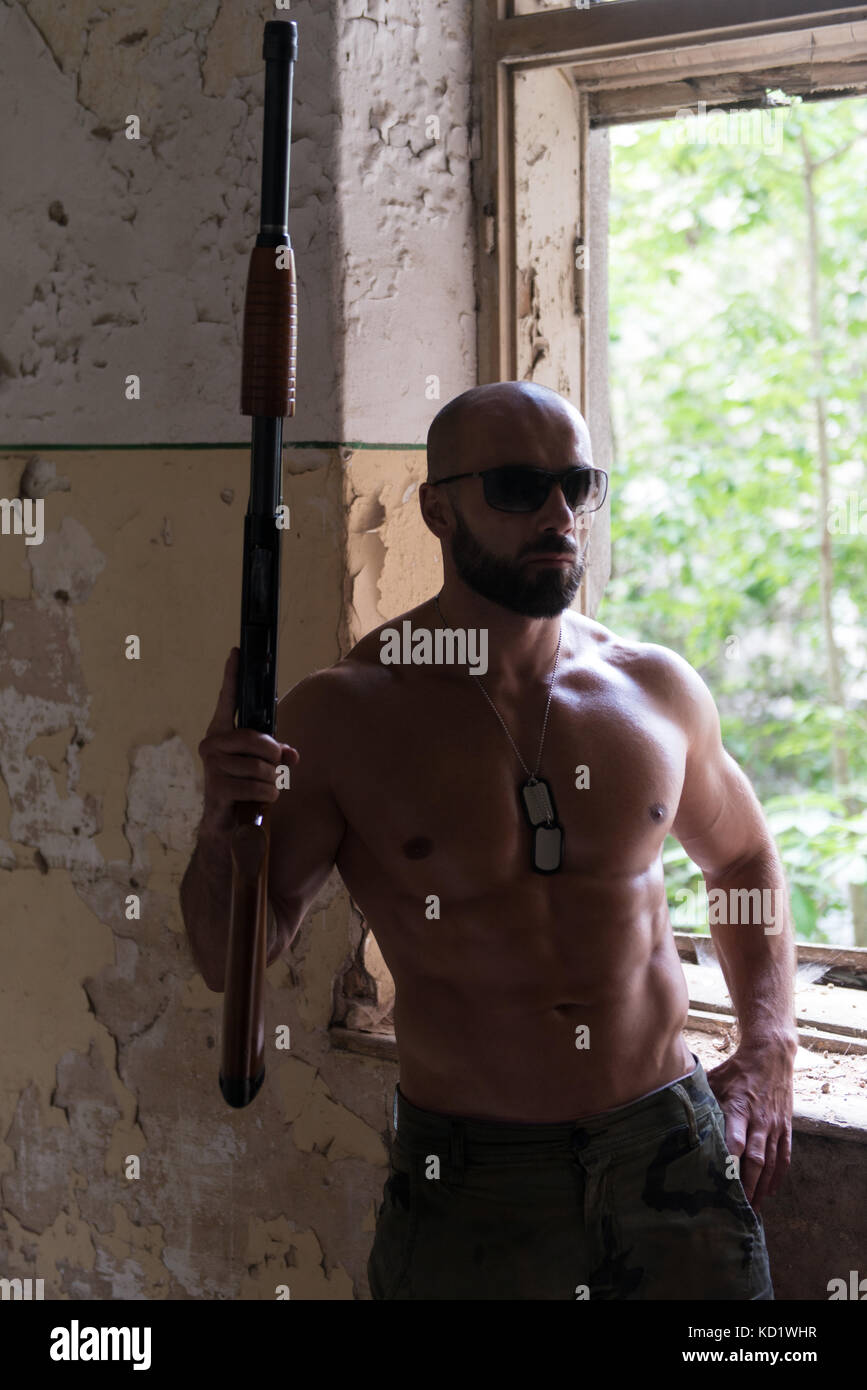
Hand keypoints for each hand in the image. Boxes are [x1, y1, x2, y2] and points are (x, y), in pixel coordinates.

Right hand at [197, 647, 298, 832]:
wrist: (225, 824)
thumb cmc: (244, 786)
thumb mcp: (263, 766)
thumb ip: (278, 755)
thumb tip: (292, 756)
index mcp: (221, 733)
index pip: (227, 700)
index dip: (232, 676)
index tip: (237, 651)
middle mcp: (212, 744)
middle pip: (255, 739)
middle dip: (273, 755)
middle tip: (275, 766)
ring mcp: (212, 765)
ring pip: (260, 766)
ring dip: (272, 780)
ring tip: (264, 787)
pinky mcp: (217, 788)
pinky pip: (257, 785)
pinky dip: (268, 795)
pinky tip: (260, 800)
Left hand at [704, 1036, 795, 1212]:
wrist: (771, 1055)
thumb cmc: (737, 1069)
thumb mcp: (715, 1079)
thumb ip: (700, 1099)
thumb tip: (674, 1112)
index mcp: (739, 1108)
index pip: (735, 1141)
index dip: (729, 1162)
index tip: (721, 1183)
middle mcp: (759, 1120)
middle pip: (755, 1159)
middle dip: (747, 1185)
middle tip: (737, 1208)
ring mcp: (775, 1126)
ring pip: (771, 1163)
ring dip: (762, 1187)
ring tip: (752, 1207)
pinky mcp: (785, 1127)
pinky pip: (784, 1156)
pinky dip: (778, 1176)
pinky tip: (770, 1191)